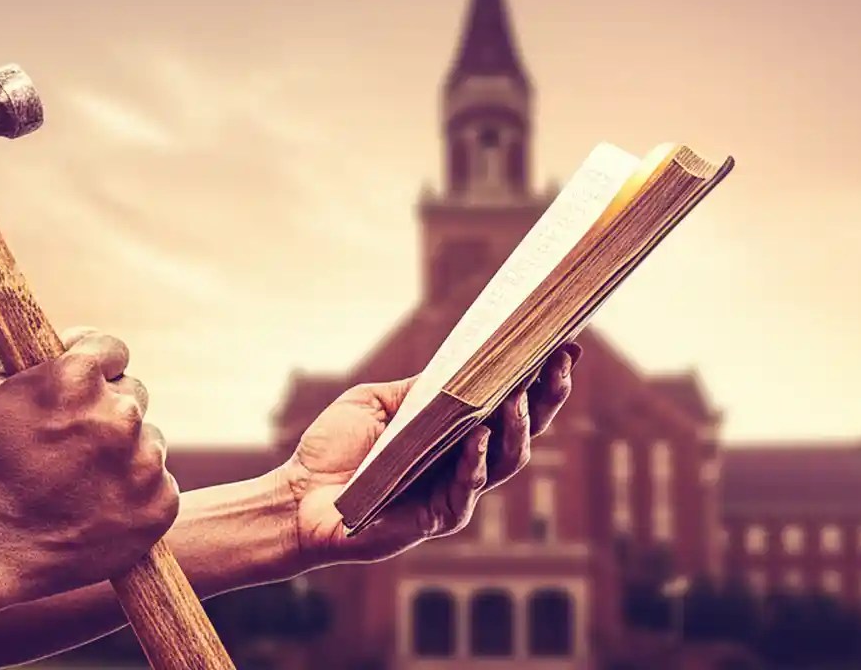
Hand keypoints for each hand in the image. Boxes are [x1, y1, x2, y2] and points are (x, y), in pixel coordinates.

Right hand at [0, 328, 178, 596]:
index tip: (89, 379)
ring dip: (124, 454)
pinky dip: (137, 493)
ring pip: (148, 441)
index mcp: (78, 378)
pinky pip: (159, 484)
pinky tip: (101, 506)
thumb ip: (17, 355)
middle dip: (108, 410)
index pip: (112, 349)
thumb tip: (51, 343)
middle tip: (78, 440)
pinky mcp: (160, 503)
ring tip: (83, 480)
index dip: (97, 363)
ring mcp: (144, 461)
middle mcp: (119, 414)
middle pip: (133, 394)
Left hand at [279, 343, 580, 565]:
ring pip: (506, 460)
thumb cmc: (335, 449)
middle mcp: (465, 461)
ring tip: (518, 395)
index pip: (507, 402)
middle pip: (523, 430)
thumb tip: (464, 361)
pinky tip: (479, 436)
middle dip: (546, 396)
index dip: (538, 377)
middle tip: (558, 360)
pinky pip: (468, 490)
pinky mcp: (439, 517)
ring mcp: (456, 491)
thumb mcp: (379, 401)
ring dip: (517, 426)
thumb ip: (421, 386)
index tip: (562, 343)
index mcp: (455, 432)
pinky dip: (475, 462)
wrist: (298, 496)